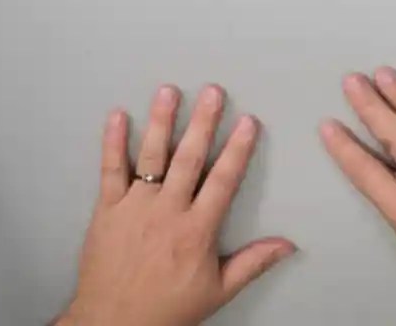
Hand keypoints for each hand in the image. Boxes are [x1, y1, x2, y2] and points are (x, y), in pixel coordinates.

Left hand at [56, 84, 295, 325]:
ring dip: (162, 121)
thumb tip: (287, 245)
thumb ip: (252, 263)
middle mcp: (167, 212)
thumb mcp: (218, 290)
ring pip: (151, 156)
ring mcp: (135, 208)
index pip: (223, 180)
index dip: (237, 149)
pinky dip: (113, 143)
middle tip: (212, 92)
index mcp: (196, 230)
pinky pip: (110, 170)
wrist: (113, 324)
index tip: (247, 123)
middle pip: (189, 158)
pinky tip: (118, 117)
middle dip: (203, 122)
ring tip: (169, 92)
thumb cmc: (166, 309)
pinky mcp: (107, 210)